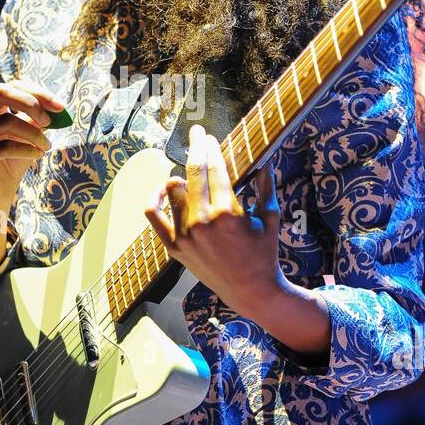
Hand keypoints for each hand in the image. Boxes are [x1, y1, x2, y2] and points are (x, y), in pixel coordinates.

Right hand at [0, 80, 66, 212]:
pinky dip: (27, 150)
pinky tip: (37, 156)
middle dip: (30, 103)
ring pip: (7, 122)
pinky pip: (5, 147)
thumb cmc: (14, 161)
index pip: (10, 87)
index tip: (61, 107)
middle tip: (50, 121)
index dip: (36, 93)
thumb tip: (59, 108)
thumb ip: (39, 119)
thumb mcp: (29, 135)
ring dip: (35, 134)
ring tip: (46, 146)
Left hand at [144, 123, 282, 320]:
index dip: (211, 147)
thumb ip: (265, 185)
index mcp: (227, 212)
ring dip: (181, 174)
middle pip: (193, 172)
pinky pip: (154, 215)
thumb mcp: (271, 217)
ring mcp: (184, 235)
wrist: (250, 291)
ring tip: (190, 168)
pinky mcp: (174, 246)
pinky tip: (165, 188)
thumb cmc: (264, 253)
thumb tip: (265, 158)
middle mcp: (202, 222)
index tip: (208, 136)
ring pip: (173, 190)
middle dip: (196, 147)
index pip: (214, 168)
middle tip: (197, 134)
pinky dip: (155, 198)